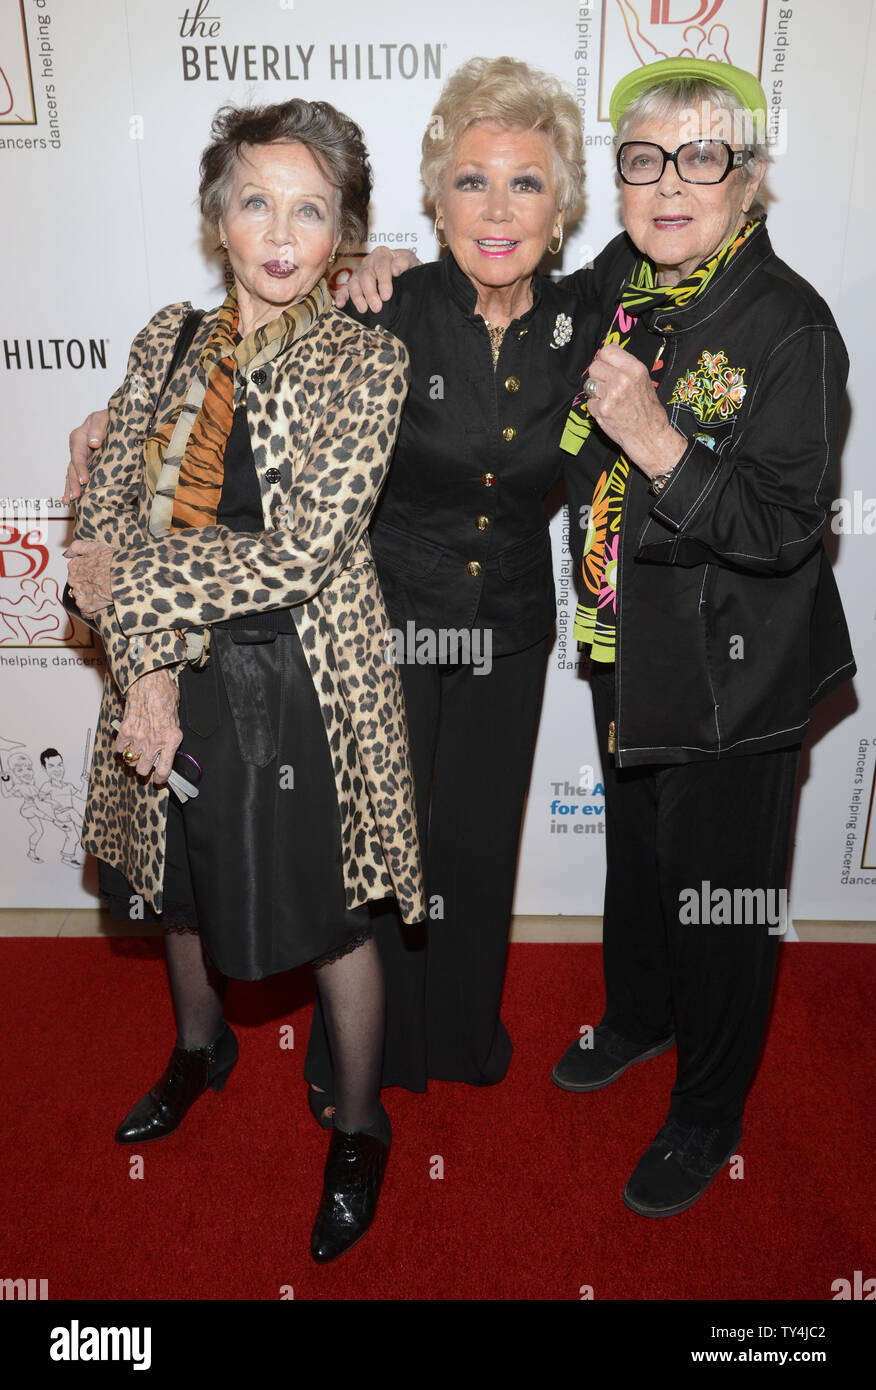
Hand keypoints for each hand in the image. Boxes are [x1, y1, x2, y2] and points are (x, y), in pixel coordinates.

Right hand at [62, 410, 108, 502]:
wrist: (118, 420)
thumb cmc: (111, 417)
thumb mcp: (104, 417)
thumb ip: (98, 427)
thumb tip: (93, 442)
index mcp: (80, 436)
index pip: (78, 454)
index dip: (80, 467)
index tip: (84, 480)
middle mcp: (78, 447)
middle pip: (73, 467)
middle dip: (73, 482)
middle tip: (76, 496)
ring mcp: (82, 457)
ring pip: (73, 473)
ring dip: (71, 487)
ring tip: (69, 501)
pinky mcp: (87, 463)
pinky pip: (78, 476)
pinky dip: (73, 486)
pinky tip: (70, 499)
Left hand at [63, 538, 114, 614]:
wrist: (124, 575)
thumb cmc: (112, 561)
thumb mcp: (94, 546)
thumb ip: (76, 547)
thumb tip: (66, 554)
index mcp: (73, 565)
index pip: (74, 573)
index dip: (86, 575)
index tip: (94, 576)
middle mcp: (73, 580)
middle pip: (77, 586)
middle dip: (87, 587)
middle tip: (101, 585)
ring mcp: (78, 594)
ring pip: (81, 598)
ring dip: (90, 598)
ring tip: (103, 594)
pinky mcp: (85, 606)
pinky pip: (86, 612)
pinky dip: (92, 610)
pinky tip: (101, 604)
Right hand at [115, 668, 181, 783]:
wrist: (149, 681)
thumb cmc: (165, 694)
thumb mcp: (177, 717)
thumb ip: (171, 733)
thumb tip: (168, 745)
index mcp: (171, 739)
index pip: (163, 770)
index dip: (160, 778)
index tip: (158, 778)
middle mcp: (154, 742)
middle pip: (143, 769)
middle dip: (144, 768)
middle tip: (145, 762)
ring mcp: (138, 737)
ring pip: (131, 760)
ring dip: (133, 758)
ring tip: (136, 752)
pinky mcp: (125, 730)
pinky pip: (120, 748)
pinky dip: (122, 747)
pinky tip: (127, 741)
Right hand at [333, 246, 419, 312]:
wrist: (406, 274)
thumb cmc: (408, 268)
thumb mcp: (412, 262)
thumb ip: (404, 263)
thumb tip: (395, 269)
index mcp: (382, 254)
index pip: (381, 265)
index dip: (383, 281)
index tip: (387, 296)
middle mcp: (369, 262)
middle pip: (366, 275)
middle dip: (370, 292)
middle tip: (377, 307)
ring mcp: (360, 273)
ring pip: (354, 282)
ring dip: (358, 296)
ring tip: (363, 309)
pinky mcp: (354, 283)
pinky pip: (345, 289)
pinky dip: (342, 296)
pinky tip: (341, 305)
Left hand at [586, 344, 686, 479]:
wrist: (650, 436)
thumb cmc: (647, 409)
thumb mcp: (643, 380)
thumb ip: (625, 366)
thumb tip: (606, 351)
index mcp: (635, 369)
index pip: (607, 350)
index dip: (604, 358)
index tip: (606, 365)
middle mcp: (622, 379)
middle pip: (594, 366)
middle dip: (598, 376)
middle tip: (608, 386)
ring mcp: (611, 395)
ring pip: (589, 384)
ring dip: (596, 392)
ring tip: (610, 399)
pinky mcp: (602, 410)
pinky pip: (589, 402)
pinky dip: (596, 408)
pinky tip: (609, 412)